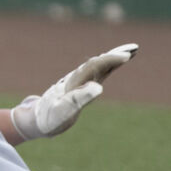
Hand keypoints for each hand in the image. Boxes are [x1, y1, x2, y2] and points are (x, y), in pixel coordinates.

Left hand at [10, 43, 137, 140]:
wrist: (37, 120)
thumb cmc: (49, 118)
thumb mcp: (63, 111)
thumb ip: (78, 98)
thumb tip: (98, 87)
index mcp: (74, 82)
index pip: (95, 66)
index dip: (110, 60)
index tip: (126, 55)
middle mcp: (77, 78)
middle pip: (98, 62)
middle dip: (115, 56)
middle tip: (133, 50)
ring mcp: (79, 81)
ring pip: (99, 66)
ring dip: (113, 58)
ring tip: (130, 52)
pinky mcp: (81, 87)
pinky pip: (97, 73)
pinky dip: (108, 67)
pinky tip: (115, 65)